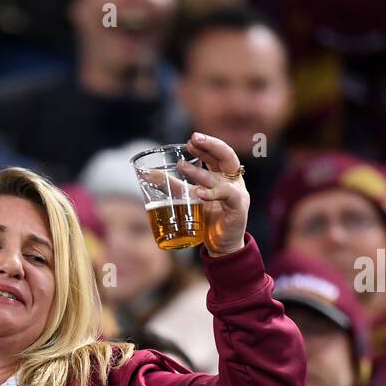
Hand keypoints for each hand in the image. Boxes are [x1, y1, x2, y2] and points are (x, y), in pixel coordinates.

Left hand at [179, 132, 249, 256]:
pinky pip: (227, 195)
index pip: (217, 154)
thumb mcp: (189, 199)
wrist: (223, 247)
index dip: (206, 144)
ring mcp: (237, 193)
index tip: (190, 139)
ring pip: (220, 177)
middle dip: (211, 145)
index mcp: (223, 176)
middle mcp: (232, 181)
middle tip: (194, 139)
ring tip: (182, 166)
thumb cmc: (208, 221)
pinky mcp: (238, 208)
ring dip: (200, 171)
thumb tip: (147, 175)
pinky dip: (212, 193)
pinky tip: (199, 193)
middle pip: (226, 156)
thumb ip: (174, 186)